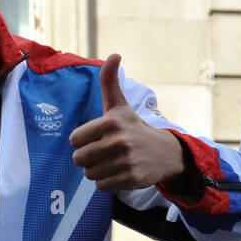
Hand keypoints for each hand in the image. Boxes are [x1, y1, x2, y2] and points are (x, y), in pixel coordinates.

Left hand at [69, 53, 184, 190]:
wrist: (166, 153)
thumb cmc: (135, 128)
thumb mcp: (120, 106)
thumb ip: (110, 81)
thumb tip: (115, 54)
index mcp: (111, 122)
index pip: (75, 140)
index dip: (82, 142)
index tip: (96, 139)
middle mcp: (118, 141)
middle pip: (79, 159)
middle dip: (88, 159)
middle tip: (104, 154)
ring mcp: (125, 161)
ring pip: (90, 174)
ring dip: (98, 171)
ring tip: (113, 163)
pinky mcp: (131, 178)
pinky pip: (102, 186)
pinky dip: (108, 182)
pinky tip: (120, 173)